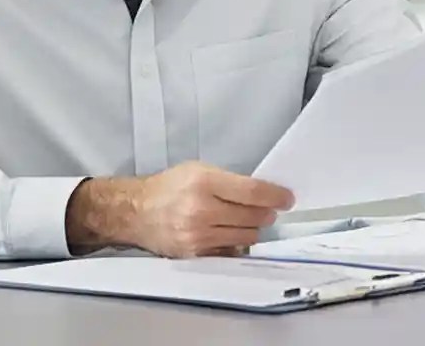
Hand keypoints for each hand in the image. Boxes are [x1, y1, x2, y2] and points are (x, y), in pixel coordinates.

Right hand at [131, 161, 293, 257]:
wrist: (136, 212)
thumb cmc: (170, 187)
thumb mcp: (199, 170)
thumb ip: (230, 181)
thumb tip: (264, 194)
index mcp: (204, 182)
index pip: (252, 192)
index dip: (275, 196)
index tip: (287, 199)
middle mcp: (201, 210)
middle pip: (253, 217)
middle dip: (266, 213)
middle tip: (268, 209)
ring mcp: (198, 235)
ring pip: (246, 237)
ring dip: (252, 229)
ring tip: (246, 221)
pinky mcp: (195, 254)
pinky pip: (231, 252)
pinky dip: (236, 244)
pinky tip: (230, 234)